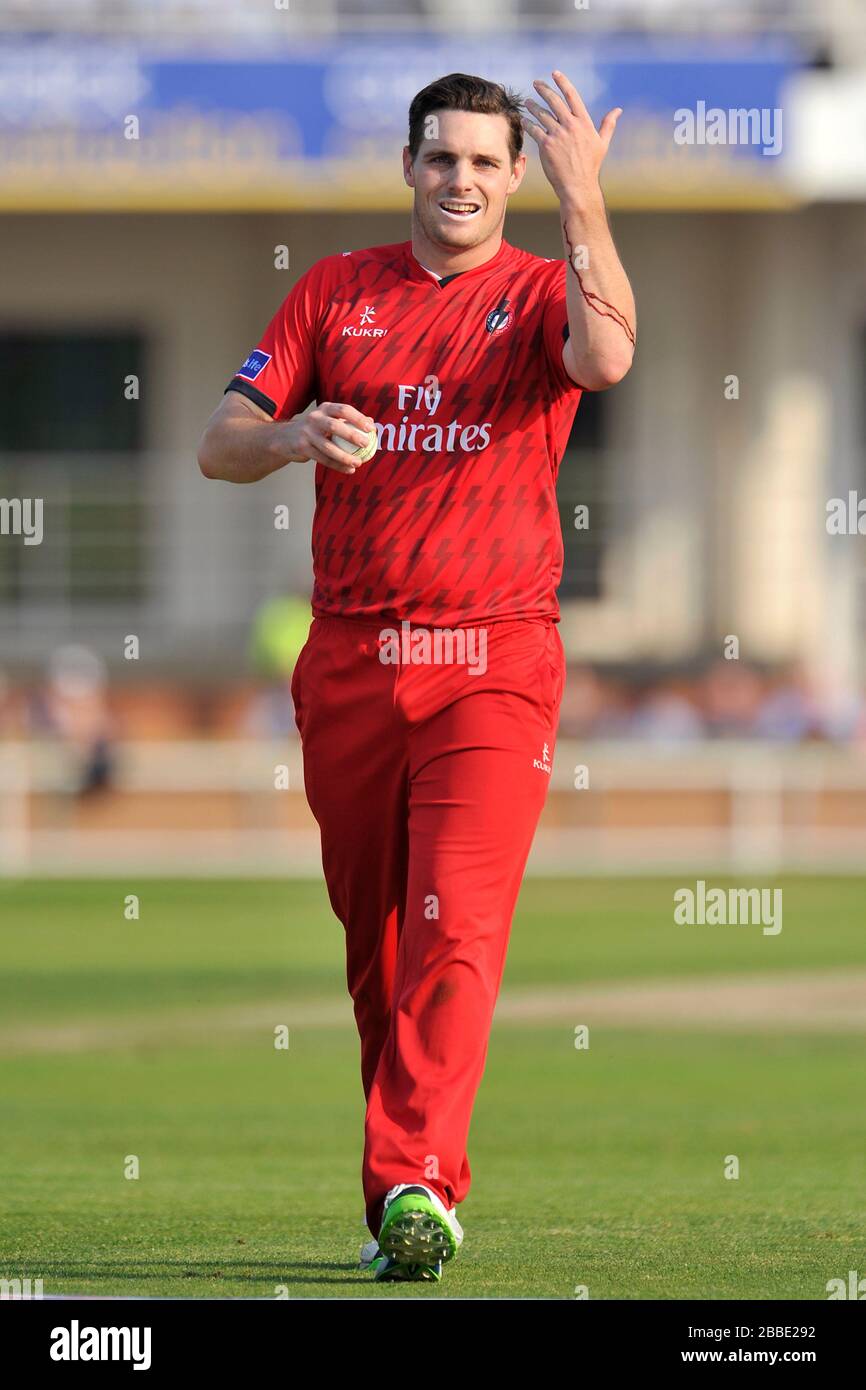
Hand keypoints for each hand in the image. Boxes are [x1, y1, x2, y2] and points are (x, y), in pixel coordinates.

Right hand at [282, 402, 375, 473]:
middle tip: (366, 444)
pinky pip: (323, 459)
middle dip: (352, 435)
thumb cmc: (316, 428)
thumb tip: (372, 422)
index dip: (358, 418)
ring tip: (358, 463)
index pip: (343, 410)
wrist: (286, 437)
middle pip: (335, 426)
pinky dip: (337, 466)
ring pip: (328, 447)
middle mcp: (315, 418)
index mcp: (325, 409)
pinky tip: (349, 470)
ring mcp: (307, 433)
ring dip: (345, 457)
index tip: (371, 428)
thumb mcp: (329, 419)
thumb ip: (348, 420)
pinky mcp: (302, 447)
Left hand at [522, 70, 620, 204]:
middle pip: (554, 101)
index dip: (562, 82)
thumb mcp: (602, 143)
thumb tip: (618, 110)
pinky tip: (524, 120)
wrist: (578, 186)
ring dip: (533, 106)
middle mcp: (571, 125)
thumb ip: (608, 124)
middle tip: (536, 83)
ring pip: (542, 114)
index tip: (555, 73)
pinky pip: (534, 129)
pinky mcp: (546, 145)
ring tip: (527, 102)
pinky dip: (528, 123)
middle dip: (543, 89)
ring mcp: (558, 135)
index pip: (572, 95)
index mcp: (584, 122)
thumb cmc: (591, 166)